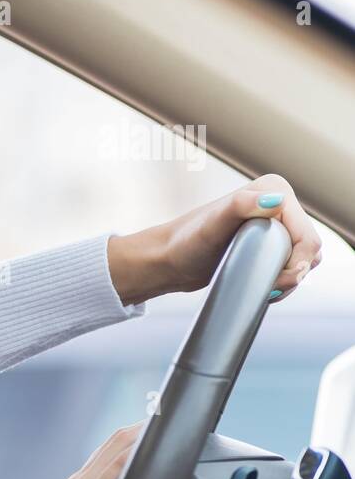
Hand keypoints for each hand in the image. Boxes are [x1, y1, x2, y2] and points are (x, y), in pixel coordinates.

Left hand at [107, 174, 321, 304]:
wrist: (169, 260)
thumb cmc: (185, 242)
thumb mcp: (213, 224)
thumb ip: (240, 206)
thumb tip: (276, 200)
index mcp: (274, 189)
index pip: (307, 235)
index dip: (299, 262)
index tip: (279, 280)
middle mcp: (278, 203)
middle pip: (309, 249)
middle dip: (294, 273)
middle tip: (268, 288)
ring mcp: (274, 225)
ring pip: (303, 260)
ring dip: (290, 280)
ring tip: (263, 289)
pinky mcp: (268, 244)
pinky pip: (290, 266)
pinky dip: (283, 281)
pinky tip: (265, 289)